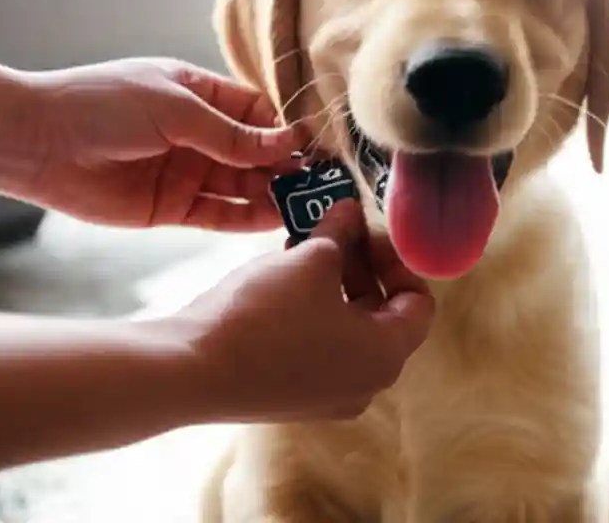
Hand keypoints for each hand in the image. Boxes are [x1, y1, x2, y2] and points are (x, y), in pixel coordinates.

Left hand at [25, 58, 302, 230]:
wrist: (37, 142)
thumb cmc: (101, 104)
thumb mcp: (175, 109)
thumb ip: (232, 134)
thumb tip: (288, 143)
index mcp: (200, 95)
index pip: (258, 115)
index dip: (286, 132)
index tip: (314, 149)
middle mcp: (198, 135)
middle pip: (257, 154)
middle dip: (287, 168)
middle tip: (321, 186)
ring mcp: (187, 172)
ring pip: (243, 187)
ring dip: (273, 195)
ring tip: (307, 207)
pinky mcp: (172, 208)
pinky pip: (220, 215)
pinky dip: (248, 219)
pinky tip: (275, 220)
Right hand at [162, 200, 434, 420]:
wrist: (189, 370)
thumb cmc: (263, 315)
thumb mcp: (310, 260)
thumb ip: (341, 233)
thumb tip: (351, 211)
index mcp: (386, 355)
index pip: (418, 303)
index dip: (396, 260)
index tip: (367, 232)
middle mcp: (365, 384)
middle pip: (382, 316)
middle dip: (361, 267)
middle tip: (337, 231)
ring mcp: (326, 396)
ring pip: (346, 330)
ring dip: (333, 285)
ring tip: (307, 248)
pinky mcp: (291, 396)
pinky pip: (316, 347)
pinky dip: (310, 311)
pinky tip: (283, 280)